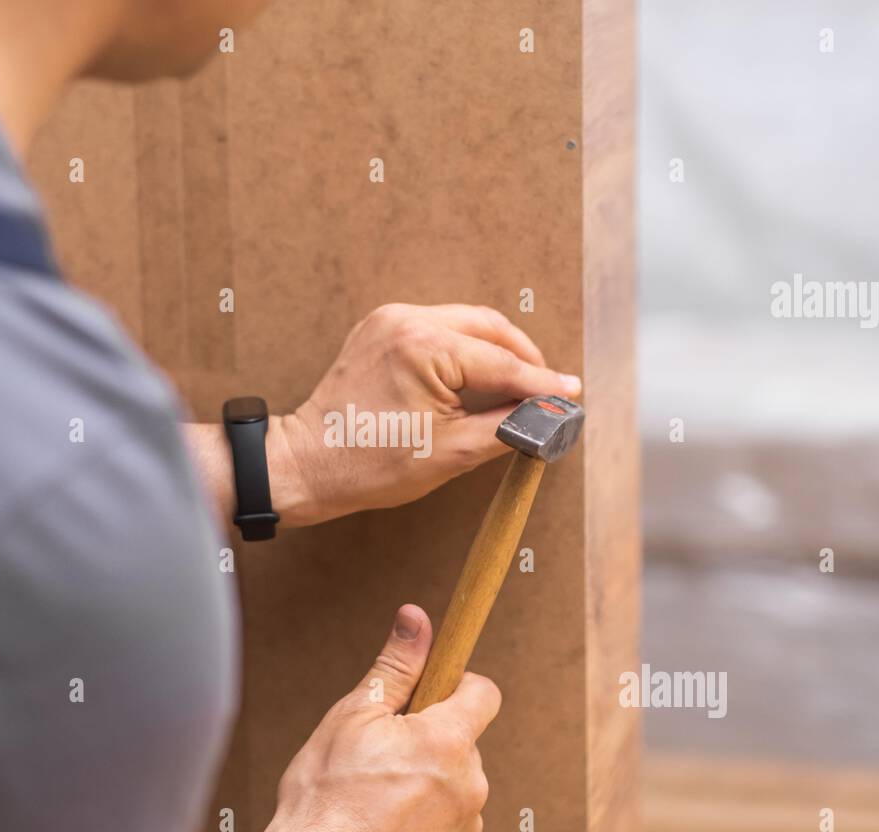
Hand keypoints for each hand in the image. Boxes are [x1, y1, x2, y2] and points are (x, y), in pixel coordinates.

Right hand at [239, 604, 500, 831]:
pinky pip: (449, 822)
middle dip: (430, 738)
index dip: (456, 683)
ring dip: (427, 781)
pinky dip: (424, 818)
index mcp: (446, 742)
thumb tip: (415, 621)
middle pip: (463, 741)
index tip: (433, 688)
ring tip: (378, 793)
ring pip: (455, 784)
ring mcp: (466, 827)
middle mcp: (469, 786)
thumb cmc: (324, 804)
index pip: (483, 692)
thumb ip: (395, 668)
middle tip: (383, 750)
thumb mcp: (353, 717)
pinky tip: (387, 822)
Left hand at [269, 303, 580, 525]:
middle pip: (489, 329)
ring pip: (465, 324)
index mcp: (424, 347)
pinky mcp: (380, 328)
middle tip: (548, 391)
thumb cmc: (368, 464)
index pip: (501, 363)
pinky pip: (439, 328)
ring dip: (496, 351)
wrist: (306, 462)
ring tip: (519, 386)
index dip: (541, 383)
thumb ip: (505, 426)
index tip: (572, 394)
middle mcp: (407, 321)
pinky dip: (465, 349)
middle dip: (523, 359)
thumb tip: (545, 414)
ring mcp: (390, 320)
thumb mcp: (451, 453)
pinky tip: (478, 376)